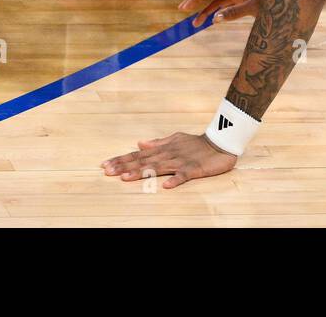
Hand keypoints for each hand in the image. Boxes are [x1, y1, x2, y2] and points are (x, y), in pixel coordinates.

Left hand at [102, 132, 236, 188]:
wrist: (220, 142)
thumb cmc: (196, 143)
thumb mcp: (175, 139)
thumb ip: (157, 143)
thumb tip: (139, 143)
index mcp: (162, 149)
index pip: (138, 155)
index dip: (121, 159)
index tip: (105, 165)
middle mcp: (168, 155)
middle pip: (143, 161)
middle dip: (124, 166)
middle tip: (108, 172)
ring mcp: (180, 161)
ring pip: (157, 168)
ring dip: (142, 172)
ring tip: (126, 177)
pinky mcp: (194, 169)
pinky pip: (184, 175)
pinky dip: (176, 179)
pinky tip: (167, 186)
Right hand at [180, 0, 269, 26]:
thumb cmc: (276, 1)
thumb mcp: (256, 8)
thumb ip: (235, 13)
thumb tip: (216, 19)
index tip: (182, 8)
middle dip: (196, 2)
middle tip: (182, 12)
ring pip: (218, 0)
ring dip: (206, 10)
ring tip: (196, 25)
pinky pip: (227, 3)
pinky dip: (218, 11)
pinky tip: (215, 20)